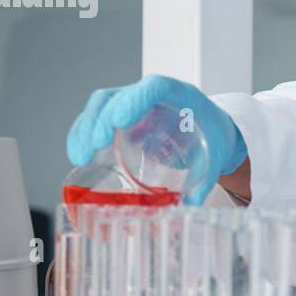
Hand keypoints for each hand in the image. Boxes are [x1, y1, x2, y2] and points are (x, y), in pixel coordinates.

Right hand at [66, 74, 246, 204]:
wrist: (214, 129)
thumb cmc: (216, 136)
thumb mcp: (216, 157)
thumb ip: (204, 182)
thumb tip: (189, 207)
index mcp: (182, 96)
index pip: (156, 87)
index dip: (135, 100)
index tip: (119, 120)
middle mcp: (153, 94)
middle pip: (120, 96)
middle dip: (102, 119)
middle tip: (94, 145)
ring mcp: (135, 102)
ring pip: (102, 105)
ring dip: (86, 128)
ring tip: (79, 155)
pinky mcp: (123, 115)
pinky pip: (98, 117)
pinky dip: (85, 133)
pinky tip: (79, 153)